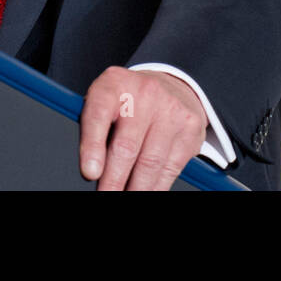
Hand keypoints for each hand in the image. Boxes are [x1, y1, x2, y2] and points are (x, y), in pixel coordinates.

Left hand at [79, 67, 207, 190]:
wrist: (171, 87)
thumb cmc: (128, 102)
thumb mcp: (105, 102)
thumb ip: (95, 130)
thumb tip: (93, 170)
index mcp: (113, 84)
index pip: (98, 115)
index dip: (92, 146)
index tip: (89, 173)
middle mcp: (144, 92)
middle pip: (126, 146)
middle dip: (114, 180)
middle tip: (106, 195)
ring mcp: (170, 109)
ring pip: (150, 162)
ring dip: (136, 188)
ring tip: (125, 196)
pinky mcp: (190, 128)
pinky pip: (170, 168)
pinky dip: (156, 187)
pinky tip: (146, 191)